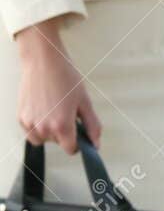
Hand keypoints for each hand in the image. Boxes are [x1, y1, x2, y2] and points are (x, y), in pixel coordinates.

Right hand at [15, 26, 101, 154]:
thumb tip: (95, 144)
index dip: (77, 142)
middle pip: (57, 142)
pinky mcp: (21, 118)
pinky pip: (31, 131)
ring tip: (54, 109)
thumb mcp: (85, 101)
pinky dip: (37, 125)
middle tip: (65, 109)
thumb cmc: (66, 78)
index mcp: (62, 126)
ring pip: (43, 139)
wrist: (43, 61)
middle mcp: (44, 128)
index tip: (78, 130)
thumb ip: (92, 126)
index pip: (71, 149)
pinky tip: (43, 107)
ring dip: (49, 131)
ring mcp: (30, 124)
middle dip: (63, 132)